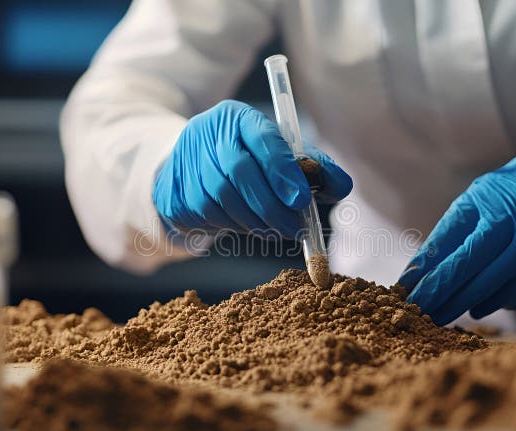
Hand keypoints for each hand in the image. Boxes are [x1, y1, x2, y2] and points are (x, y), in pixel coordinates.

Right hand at [153, 100, 351, 236]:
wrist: (191, 169)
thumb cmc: (249, 159)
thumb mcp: (281, 152)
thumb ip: (312, 166)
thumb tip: (342, 186)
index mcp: (237, 116)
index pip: (261, 138)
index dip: (282, 170)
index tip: (301, 200)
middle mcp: (206, 133)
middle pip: (239, 172)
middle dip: (271, 206)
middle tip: (294, 228)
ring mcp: (185, 162)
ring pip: (222, 200)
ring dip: (255, 221)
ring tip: (276, 229)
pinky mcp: (173, 193)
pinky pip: (207, 218)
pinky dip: (233, 226)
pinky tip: (246, 224)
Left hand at [399, 129, 515, 324]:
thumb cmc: (507, 193)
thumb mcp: (474, 202)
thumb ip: (446, 236)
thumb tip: (415, 274)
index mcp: (495, 209)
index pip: (455, 253)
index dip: (431, 279)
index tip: (407, 297)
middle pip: (476, 275)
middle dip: (445, 299)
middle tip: (421, 315)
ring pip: (502, 289)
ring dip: (471, 305)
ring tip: (445, 313)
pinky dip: (502, 303)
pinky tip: (481, 306)